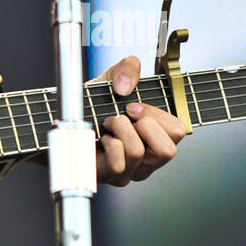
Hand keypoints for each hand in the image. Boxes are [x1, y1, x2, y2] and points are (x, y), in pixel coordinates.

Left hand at [89, 55, 187, 185]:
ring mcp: (129, 172)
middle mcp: (147, 161)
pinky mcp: (109, 177)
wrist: (66, 119)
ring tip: (108, 123)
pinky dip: (108, 144)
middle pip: (168, 151)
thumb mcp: (113, 78)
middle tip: (124, 115)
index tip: (134, 106)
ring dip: (119, 128)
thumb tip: (124, 87)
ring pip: (137, 153)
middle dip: (143, 124)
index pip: (179, 132)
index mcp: (157, 138)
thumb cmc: (95, 104)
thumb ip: (128, 68)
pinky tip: (102, 139)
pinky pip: (118, 163)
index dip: (157, 114)